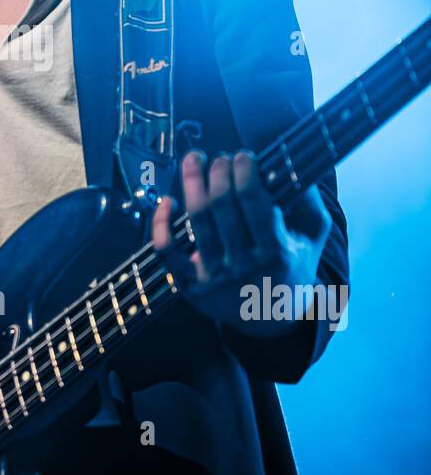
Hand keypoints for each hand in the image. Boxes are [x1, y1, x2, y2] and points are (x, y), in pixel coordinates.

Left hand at [151, 150, 331, 326]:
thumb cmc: (292, 265)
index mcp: (277, 253)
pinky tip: (168, 201)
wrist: (272, 318)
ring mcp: (215, 277)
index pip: (253, 201)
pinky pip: (167, 253)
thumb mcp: (312, 236)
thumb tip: (292, 164)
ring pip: (197, 219)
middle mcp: (244, 266)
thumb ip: (309, 200)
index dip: (244, 171)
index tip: (243, 156)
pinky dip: (161, 224)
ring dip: (192, 181)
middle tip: (222, 158)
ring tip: (195, 159)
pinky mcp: (191, 285)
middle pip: (222, 205)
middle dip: (219, 171)